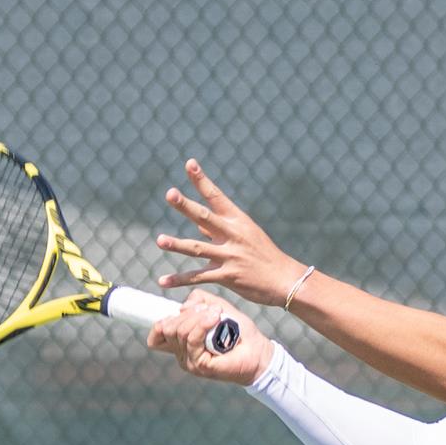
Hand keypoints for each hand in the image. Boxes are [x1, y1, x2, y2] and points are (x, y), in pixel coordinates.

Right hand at [145, 289, 273, 385]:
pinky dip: (203, 325)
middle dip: (186, 313)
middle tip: (209, 310)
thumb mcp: (215, 309)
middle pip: (167, 328)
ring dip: (197, 317)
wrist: (258, 352)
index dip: (162, 322)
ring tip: (216, 314)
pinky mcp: (199, 364)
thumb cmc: (238, 332)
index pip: (155, 337)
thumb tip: (182, 306)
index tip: (185, 310)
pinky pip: (192, 339)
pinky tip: (215, 318)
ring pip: (179, 331)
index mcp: (182, 343)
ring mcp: (189, 361)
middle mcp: (182, 354)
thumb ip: (198, 301)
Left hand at [155, 159, 308, 307]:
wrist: (285, 280)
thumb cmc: (265, 256)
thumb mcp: (246, 236)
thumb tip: (198, 226)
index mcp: (237, 221)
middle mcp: (232, 235)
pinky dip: (179, 280)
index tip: (189, 163)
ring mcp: (229, 256)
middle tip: (170, 194)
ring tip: (160, 240)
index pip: (216, 196)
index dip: (201, 180)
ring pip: (198, 249)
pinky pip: (199, 277)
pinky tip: (162, 281)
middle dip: (186, 206)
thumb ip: (218, 231)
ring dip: (177, 245)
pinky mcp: (227, 276)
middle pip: (204, 217)